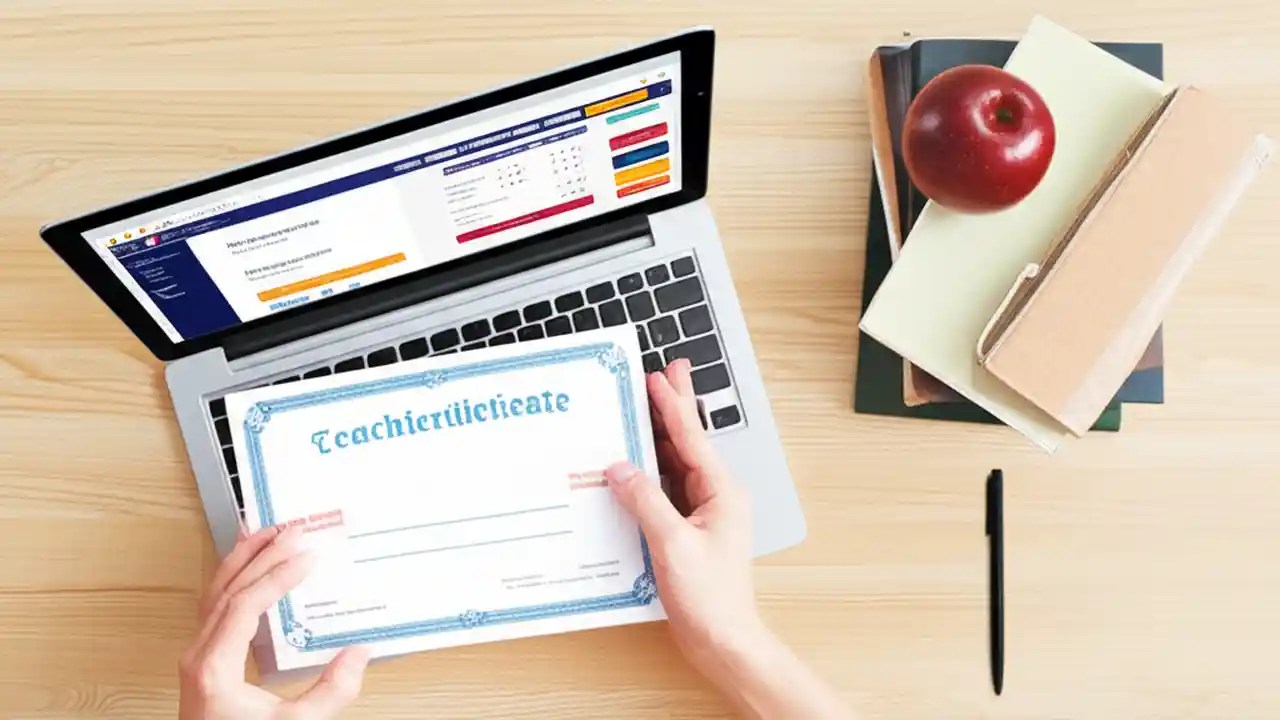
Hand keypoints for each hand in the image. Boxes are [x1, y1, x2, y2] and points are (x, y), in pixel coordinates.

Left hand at [180, 524, 369, 719]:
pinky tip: (249, 568)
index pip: (245, 604)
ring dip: (242, 559)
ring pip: (214, 592)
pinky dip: (233, 579)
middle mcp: (199, 656)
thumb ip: (330, 693)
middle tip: (293, 530)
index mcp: (214, 667)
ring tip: (267, 533)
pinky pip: (214, 607)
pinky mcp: (204, 662)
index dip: (278, 576)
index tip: (307, 557)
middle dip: (262, 554)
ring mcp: (197, 657)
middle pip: (226, 588)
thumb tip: (359, 655)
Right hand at [608, 360, 853, 718]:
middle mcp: (715, 496)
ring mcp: (703, 513)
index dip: (672, 404)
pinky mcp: (689, 530)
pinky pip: (666, 492)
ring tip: (641, 409)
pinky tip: (631, 465)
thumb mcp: (672, 545)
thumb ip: (645, 502)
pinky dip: (648, 475)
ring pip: (675, 466)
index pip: (690, 438)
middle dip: (672, 409)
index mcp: (720, 491)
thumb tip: (620, 468)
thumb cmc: (710, 598)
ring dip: (656, 440)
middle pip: (686, 444)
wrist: (724, 640)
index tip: (658, 376)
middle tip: (662, 373)